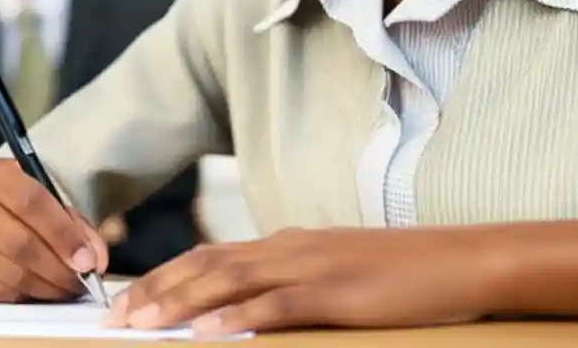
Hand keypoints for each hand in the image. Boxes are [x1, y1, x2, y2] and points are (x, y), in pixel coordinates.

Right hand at [0, 158, 108, 302]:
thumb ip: (74, 224)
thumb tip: (93, 261)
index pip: (30, 203)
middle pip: (20, 243)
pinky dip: (24, 296)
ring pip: (10, 273)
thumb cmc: (16, 205)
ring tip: (66, 288)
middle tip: (82, 281)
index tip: (87, 260)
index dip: (63, 234)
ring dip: (46, 287)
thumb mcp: (46, 198)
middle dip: (59, 269)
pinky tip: (38, 290)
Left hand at [107, 226, 504, 336]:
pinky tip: (206, 333)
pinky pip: (276, 305)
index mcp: (286, 243)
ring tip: (143, 325)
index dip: (164, 277)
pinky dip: (236, 317)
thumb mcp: (336, 272)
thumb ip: (291, 283)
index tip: (127, 303)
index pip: (209, 256)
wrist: (462, 259)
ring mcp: (312, 267)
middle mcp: (288, 247)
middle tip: (115, 319)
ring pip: (229, 281)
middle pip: (205, 265)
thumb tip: (249, 307)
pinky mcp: (336, 292)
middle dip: (156, 292)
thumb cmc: (402, 273)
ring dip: (180, 303)